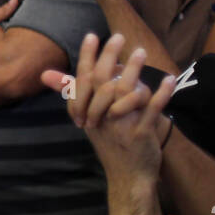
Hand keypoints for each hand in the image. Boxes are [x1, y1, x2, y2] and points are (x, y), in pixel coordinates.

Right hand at [41, 33, 174, 185]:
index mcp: (87, 111)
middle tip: (118, 36)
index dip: (87, 56)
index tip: (92, 35)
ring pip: (126, 93)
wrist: (127, 178)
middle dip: (109, 56)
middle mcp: (100, 117)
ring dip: (133, 70)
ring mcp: (121, 126)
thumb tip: (45, 74)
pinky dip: (162, 94)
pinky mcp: (141, 134)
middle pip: (102, 82)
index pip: (83, 79)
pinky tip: (168, 79)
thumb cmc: (109, 143)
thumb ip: (71, 93)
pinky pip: (153, 110)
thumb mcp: (88, 119)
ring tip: (140, 51)